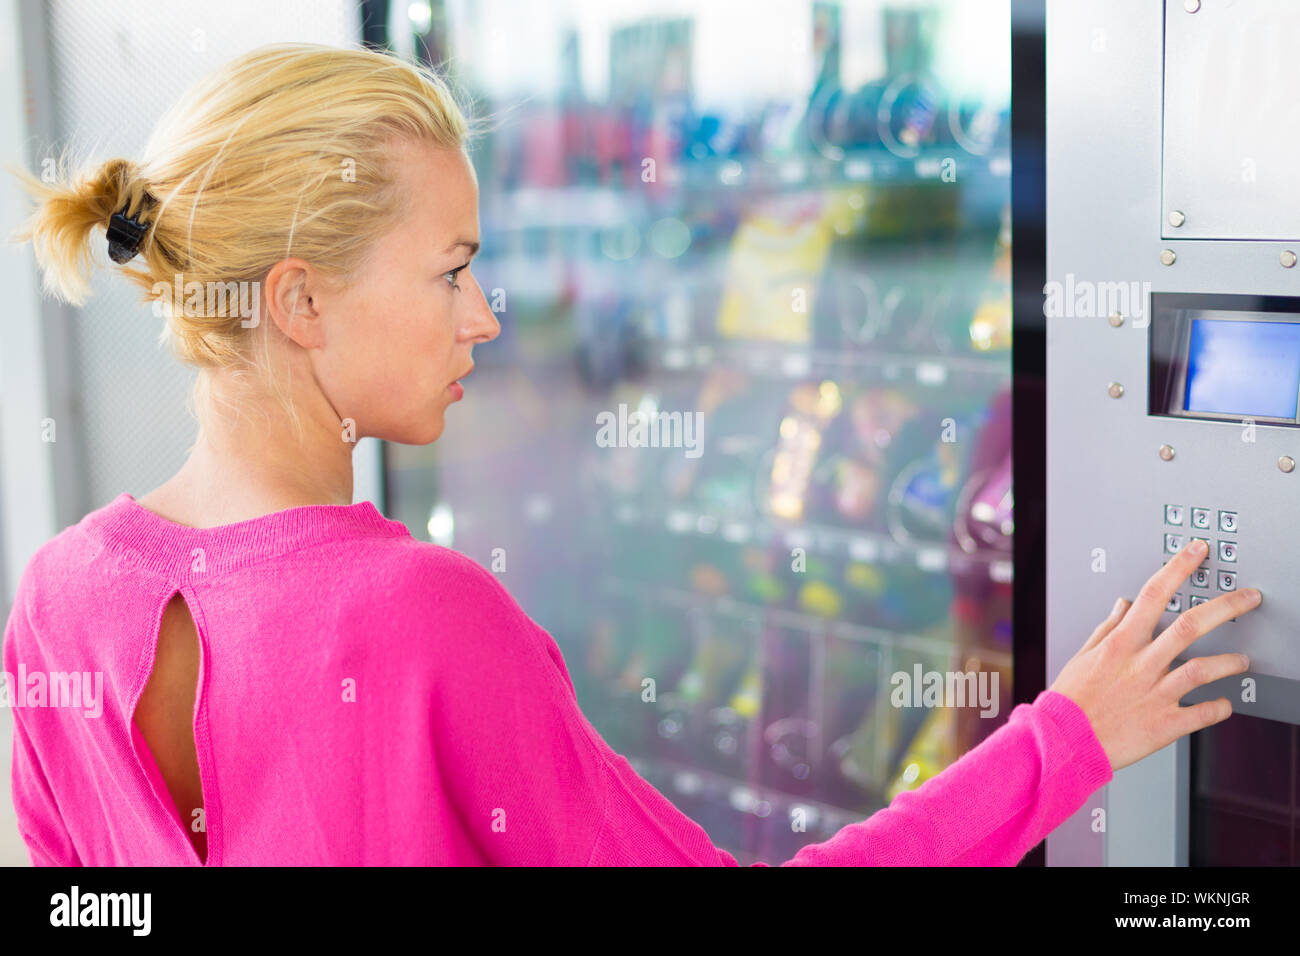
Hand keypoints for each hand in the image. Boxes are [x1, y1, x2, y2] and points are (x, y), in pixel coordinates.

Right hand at [1049, 538, 1261, 771]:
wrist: (1064, 741)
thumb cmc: (1071, 700)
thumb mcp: (1083, 656)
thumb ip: (1108, 628)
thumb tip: (1124, 603)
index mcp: (1120, 644)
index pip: (1153, 594)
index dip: (1177, 568)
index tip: (1197, 551)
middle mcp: (1141, 665)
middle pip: (1190, 626)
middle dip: (1226, 606)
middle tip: (1250, 597)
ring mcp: (1156, 694)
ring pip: (1205, 669)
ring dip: (1231, 662)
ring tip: (1243, 660)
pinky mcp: (1165, 725)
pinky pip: (1204, 714)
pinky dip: (1220, 708)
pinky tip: (1225, 703)